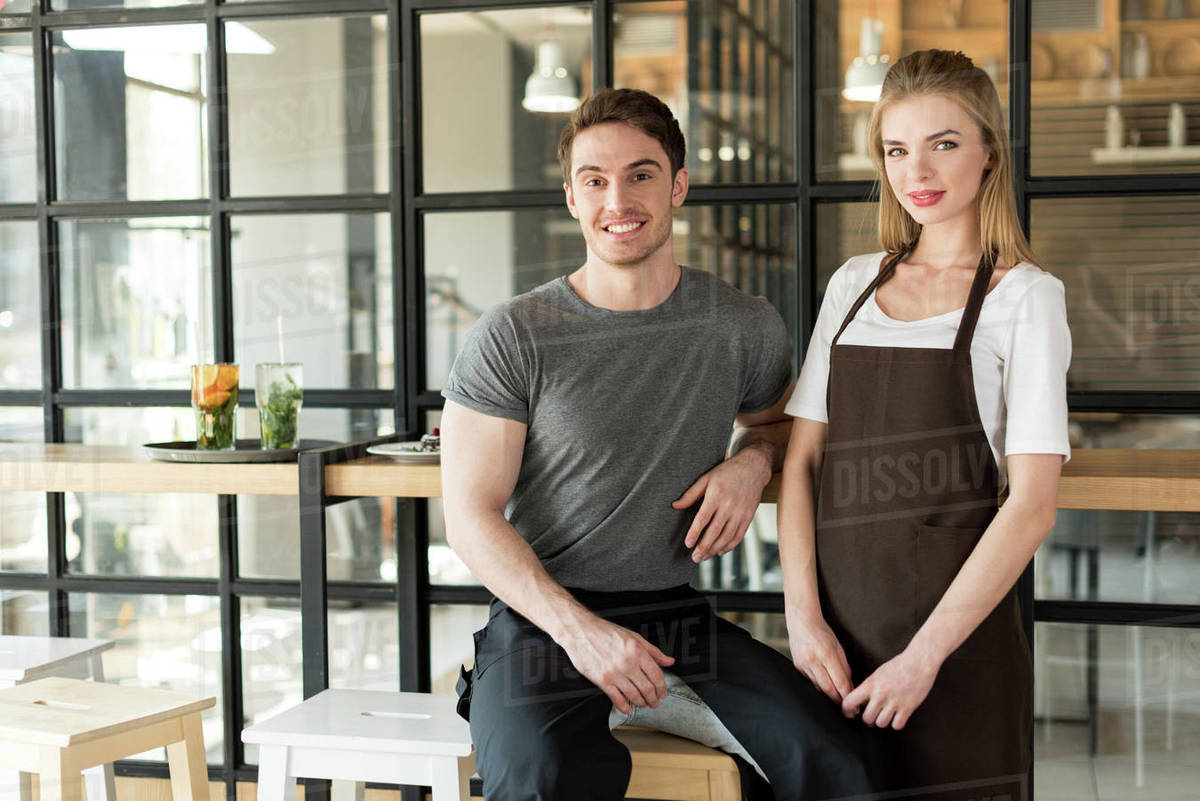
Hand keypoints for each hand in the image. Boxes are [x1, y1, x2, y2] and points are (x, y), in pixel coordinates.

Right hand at [557, 615, 675, 714]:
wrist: (581, 631)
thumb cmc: (605, 632)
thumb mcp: (634, 636)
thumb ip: (653, 651)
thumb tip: (669, 661)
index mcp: (637, 651)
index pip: (656, 675)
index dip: (662, 687)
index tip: (662, 693)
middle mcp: (627, 663)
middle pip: (647, 688)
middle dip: (653, 699)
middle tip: (655, 702)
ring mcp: (614, 673)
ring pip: (634, 695)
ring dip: (641, 703)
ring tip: (643, 704)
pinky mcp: (602, 681)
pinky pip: (617, 699)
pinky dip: (625, 707)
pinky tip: (628, 708)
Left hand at [673, 446, 772, 561]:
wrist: (754, 468)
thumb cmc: (727, 472)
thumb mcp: (706, 478)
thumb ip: (691, 494)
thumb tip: (675, 506)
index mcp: (716, 494)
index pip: (703, 518)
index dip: (695, 533)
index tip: (688, 544)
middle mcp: (729, 505)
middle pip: (715, 531)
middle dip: (704, 546)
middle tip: (695, 558)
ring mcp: (740, 512)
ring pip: (727, 536)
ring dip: (715, 549)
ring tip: (704, 557)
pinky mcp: (748, 517)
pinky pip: (739, 535)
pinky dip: (729, 546)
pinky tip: (719, 551)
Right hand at [786, 609, 852, 702]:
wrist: (801, 622)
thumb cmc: (822, 632)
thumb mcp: (838, 647)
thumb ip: (844, 667)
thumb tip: (850, 686)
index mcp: (826, 654)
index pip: (840, 682)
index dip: (848, 696)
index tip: (854, 706)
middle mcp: (813, 661)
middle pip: (828, 689)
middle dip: (839, 701)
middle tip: (849, 710)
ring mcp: (804, 665)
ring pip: (819, 687)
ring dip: (830, 696)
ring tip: (839, 701)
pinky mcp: (798, 667)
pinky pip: (811, 682)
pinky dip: (820, 687)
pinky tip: (826, 688)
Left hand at [841, 647, 941, 729]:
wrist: (919, 662)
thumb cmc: (899, 665)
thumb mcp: (878, 674)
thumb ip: (869, 687)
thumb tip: (861, 700)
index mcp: (870, 684)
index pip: (849, 702)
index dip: (846, 710)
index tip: (850, 713)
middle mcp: (880, 695)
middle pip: (866, 718)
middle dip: (868, 719)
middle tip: (872, 716)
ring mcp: (894, 702)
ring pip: (881, 724)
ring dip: (882, 721)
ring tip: (885, 715)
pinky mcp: (907, 708)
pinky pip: (897, 725)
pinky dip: (896, 723)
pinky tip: (897, 716)